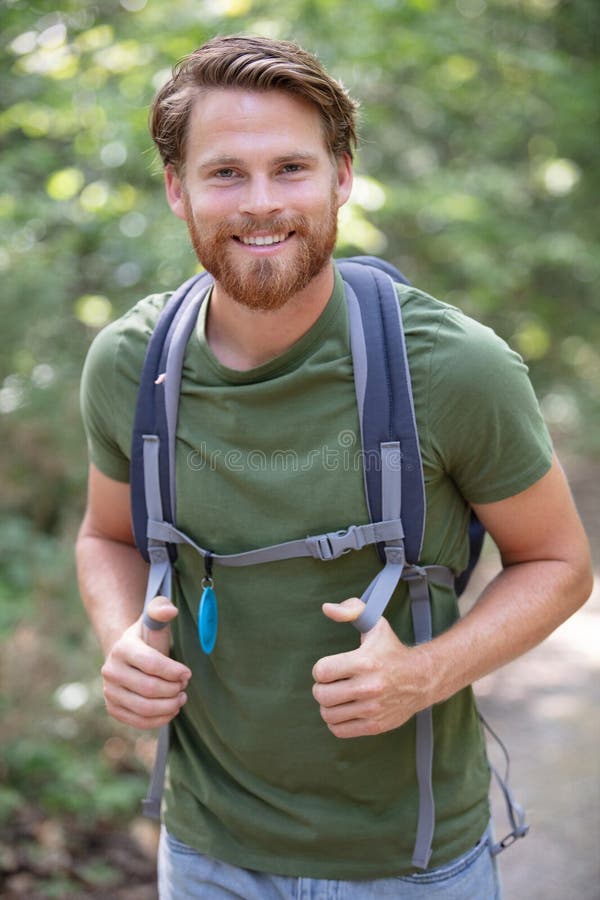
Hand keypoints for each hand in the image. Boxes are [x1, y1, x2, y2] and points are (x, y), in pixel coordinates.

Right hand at [101, 595, 191, 729]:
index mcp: (122, 648)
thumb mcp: (153, 622)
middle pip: (149, 688)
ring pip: (144, 708)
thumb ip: (161, 609)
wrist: (127, 657)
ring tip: (180, 698)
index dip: (174, 671)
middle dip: (173, 690)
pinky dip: (159, 720)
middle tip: (184, 687)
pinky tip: (170, 710)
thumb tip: (170, 610)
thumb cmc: (146, 639)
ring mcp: (109, 691)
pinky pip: (138, 721)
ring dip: (168, 706)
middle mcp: (110, 671)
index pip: (152, 664)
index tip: (188, 673)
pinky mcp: (112, 708)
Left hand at [311, 598, 432, 737]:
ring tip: (338, 697)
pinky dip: (336, 722)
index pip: (322, 671)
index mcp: (365, 662)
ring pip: (328, 715)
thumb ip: (351, 609)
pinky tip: (344, 710)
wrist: (421, 679)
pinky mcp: (375, 726)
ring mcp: (372, 709)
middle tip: (331, 683)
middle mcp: (369, 687)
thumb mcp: (375, 623)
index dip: (321, 669)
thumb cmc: (391, 650)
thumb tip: (326, 608)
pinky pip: (339, 730)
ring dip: (328, 705)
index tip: (331, 667)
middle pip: (322, 695)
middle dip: (321, 688)